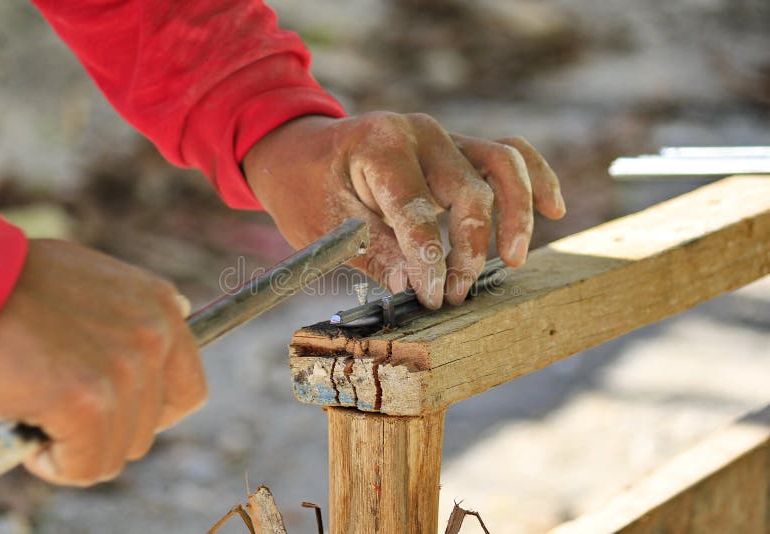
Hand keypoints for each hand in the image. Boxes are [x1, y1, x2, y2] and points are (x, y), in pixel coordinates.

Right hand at [0, 239, 205, 485]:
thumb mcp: (95, 284)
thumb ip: (134, 313)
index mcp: (160, 306)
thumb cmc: (14, 284)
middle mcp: (154, 336)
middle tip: (59, 413)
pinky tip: (27, 434)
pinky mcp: (88, 402)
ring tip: (37, 411)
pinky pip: (87, 465)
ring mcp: (125, 369)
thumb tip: (170, 329)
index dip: (152, 414)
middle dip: (105, 430)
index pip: (188, 390)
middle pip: (150, 426)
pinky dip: (54, 464)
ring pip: (119, 450)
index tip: (115, 416)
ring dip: (76, 446)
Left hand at [243, 113, 564, 307]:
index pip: (417, 208)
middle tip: (456, 293)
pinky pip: (508, 156)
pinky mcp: (459, 148)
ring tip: (512, 260)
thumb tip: (418, 286)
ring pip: (501, 165)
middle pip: (468, 190)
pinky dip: (534, 179)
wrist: (302, 152)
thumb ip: (376, 252)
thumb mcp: (326, 226)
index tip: (433, 298)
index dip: (430, 259)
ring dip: (515, 216)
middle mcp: (420, 133)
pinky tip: (552, 208)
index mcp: (379, 146)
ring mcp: (445, 136)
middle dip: (468, 249)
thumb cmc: (309, 188)